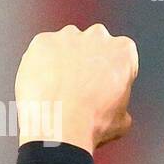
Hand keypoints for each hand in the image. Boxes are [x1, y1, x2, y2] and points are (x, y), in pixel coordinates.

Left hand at [14, 24, 138, 153]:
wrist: (59, 126)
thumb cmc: (91, 124)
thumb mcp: (121, 120)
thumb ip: (120, 104)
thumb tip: (116, 111)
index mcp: (123, 51)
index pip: (119, 56)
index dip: (109, 73)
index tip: (102, 87)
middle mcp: (97, 36)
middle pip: (93, 43)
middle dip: (87, 60)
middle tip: (79, 87)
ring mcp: (67, 37)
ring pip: (66, 44)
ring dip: (63, 60)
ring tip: (58, 88)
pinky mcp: (42, 42)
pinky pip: (41, 50)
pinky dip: (40, 63)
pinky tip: (42, 84)